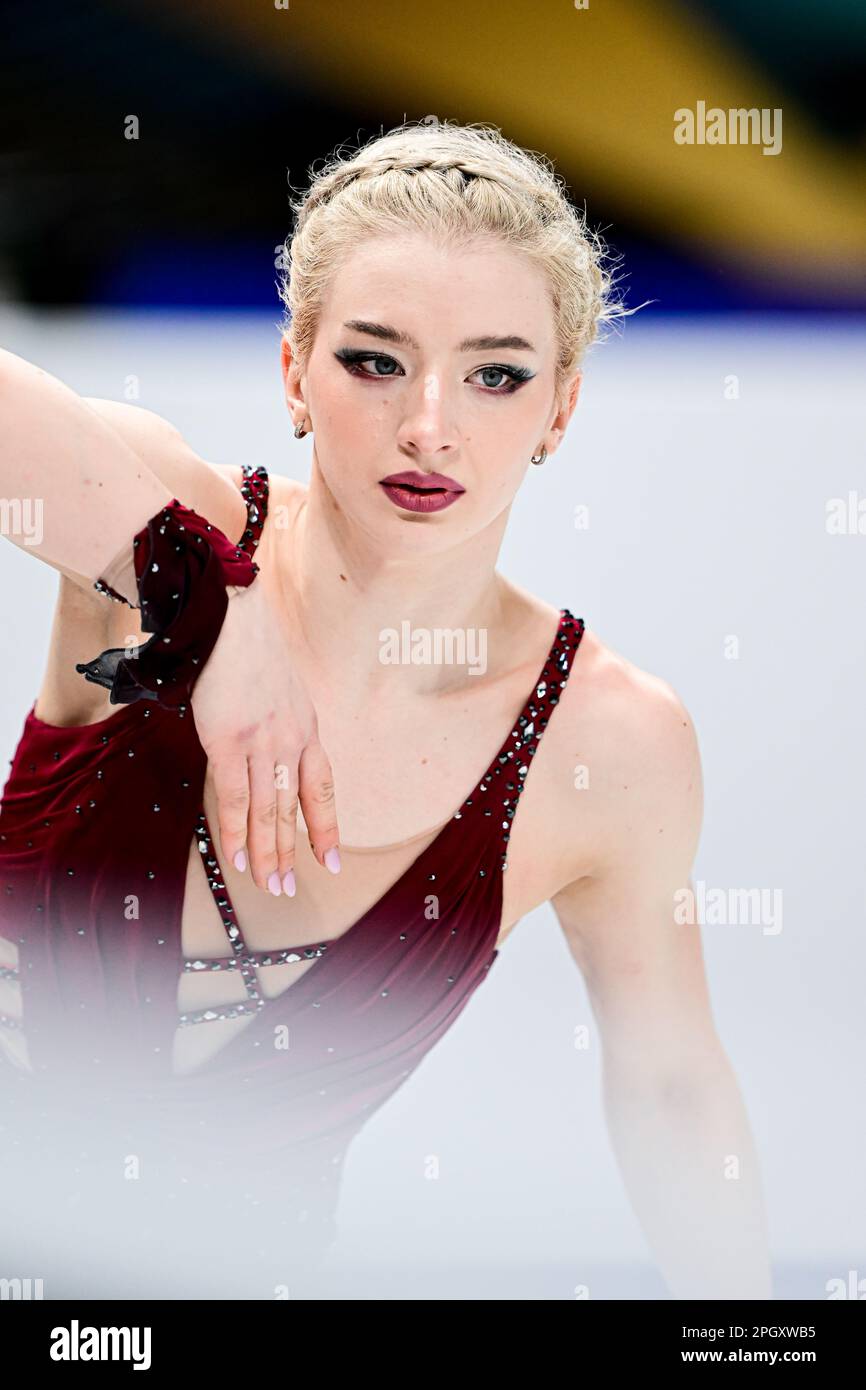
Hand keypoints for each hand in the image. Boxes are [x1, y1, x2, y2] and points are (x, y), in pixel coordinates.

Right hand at [190, 580, 339, 893]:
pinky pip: (235, 798)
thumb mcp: (280, 689)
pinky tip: (236, 858)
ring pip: (268, 813)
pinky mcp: (228, 741)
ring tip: (269, 886)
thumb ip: (279, 724)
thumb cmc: (248, 648)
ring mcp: (262, 743)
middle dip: (291, 854)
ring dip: (267, 855)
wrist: (230, 617)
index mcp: (307, 727)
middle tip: (288, 889)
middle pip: (294, 810)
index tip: (332, 859)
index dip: (325, 827)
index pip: (322, 788)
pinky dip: (235, 833)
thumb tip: (265, 752)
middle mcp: (291, 740)